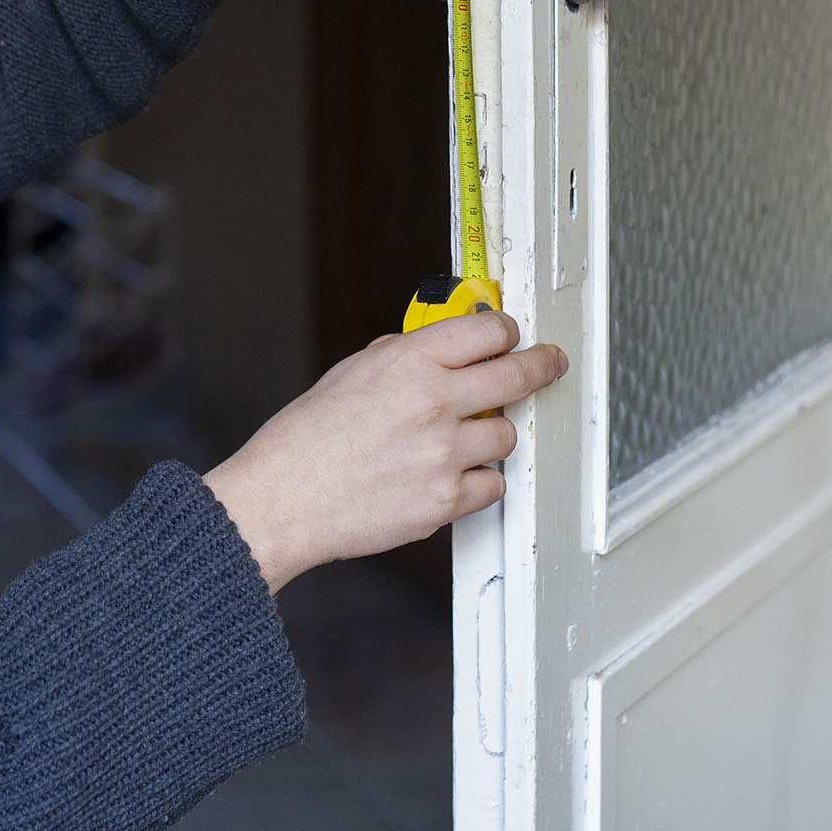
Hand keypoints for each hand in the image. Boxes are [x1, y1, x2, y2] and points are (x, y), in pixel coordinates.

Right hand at [202, 312, 566, 593]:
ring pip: (506, 434)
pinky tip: (448, 476)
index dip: (505, 331)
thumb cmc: (302, 441)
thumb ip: (400, 359)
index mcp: (406, 362)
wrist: (282, 501)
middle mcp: (433, 402)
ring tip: (456, 440)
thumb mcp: (348, 374)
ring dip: (490, 434)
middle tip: (549, 364)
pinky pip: (493, 484)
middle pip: (517, 375)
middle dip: (540, 366)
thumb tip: (439, 352)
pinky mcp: (446, 500)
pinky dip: (478, 481)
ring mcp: (445, 454)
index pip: (486, 329)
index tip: (510, 336)